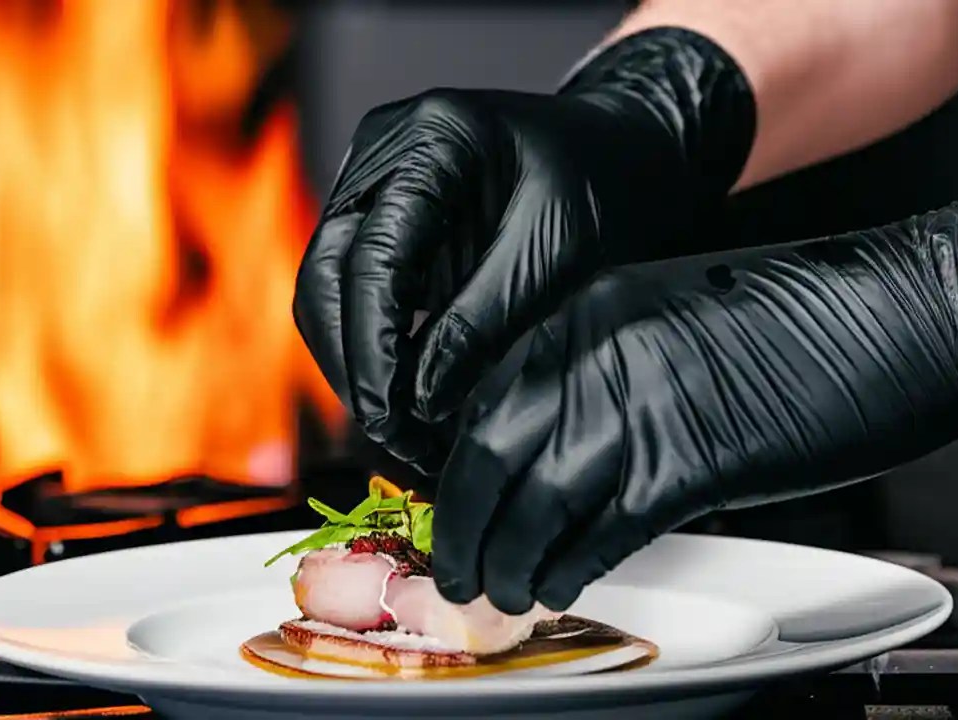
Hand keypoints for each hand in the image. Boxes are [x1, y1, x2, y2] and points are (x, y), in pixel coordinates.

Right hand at [291, 28, 754, 472]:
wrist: (630, 154)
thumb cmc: (607, 186)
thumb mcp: (558, 253)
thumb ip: (484, 322)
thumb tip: (419, 400)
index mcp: (430, 137)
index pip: (371, 255)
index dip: (372, 345)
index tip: (392, 415)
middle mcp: (384, 154)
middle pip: (327, 272)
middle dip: (351, 363)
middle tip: (390, 436)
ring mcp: (375, 186)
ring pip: (328, 290)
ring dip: (355, 364)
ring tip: (400, 432)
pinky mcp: (383, 224)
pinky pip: (354, 294)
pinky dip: (374, 350)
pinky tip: (406, 401)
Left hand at [432, 185, 957, 613]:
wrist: (902, 306)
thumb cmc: (800, 317)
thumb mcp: (666, 317)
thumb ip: (604, 372)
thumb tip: (556, 445)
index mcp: (585, 313)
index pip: (483, 397)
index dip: (455, 465)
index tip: (453, 506)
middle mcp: (594, 355)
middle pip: (486, 452)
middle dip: (461, 525)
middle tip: (457, 566)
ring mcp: (637, 408)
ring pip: (530, 502)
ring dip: (505, 562)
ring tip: (502, 591)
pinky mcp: (689, 464)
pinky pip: (600, 533)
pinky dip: (570, 569)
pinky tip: (562, 586)